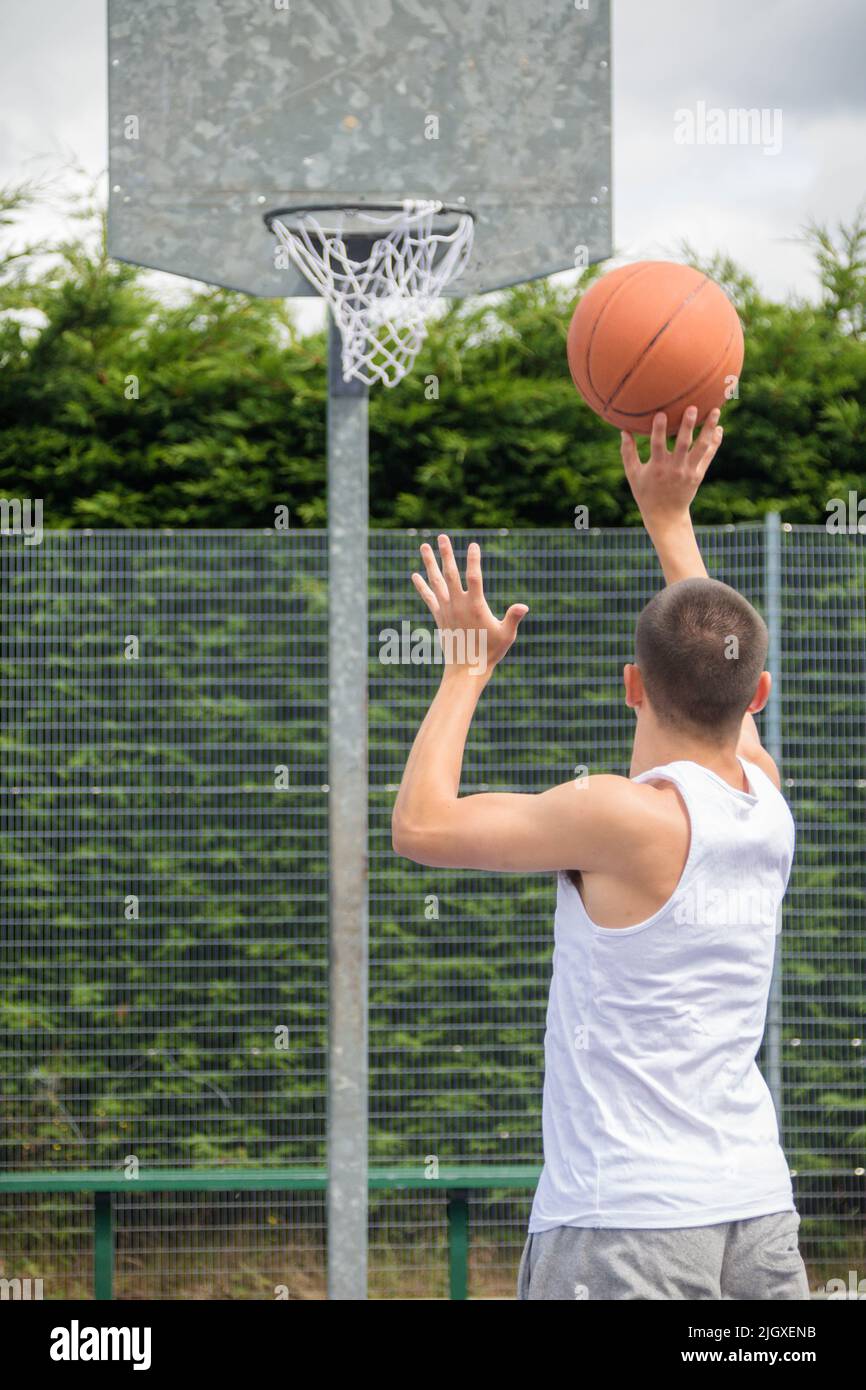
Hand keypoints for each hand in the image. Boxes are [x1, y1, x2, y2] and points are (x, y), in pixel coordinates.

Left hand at [412, 535, 527, 676]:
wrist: (466, 670)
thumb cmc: (489, 652)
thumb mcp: (506, 635)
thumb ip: (513, 618)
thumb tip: (524, 606)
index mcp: (475, 606)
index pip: (474, 577)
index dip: (473, 560)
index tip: (473, 545)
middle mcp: (457, 605)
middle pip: (450, 574)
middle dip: (445, 554)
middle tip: (441, 536)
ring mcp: (446, 610)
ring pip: (436, 582)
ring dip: (430, 563)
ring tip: (423, 547)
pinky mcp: (439, 617)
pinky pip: (428, 598)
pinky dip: (422, 586)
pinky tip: (415, 575)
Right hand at [621, 406, 723, 528]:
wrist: (666, 515)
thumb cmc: (646, 493)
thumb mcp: (633, 475)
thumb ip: (628, 453)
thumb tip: (623, 431)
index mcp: (657, 468)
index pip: (657, 445)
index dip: (659, 430)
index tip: (661, 414)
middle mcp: (675, 469)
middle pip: (683, 444)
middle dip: (688, 425)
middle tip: (693, 408)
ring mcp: (689, 472)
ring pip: (701, 447)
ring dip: (708, 429)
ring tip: (716, 411)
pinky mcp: (698, 475)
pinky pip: (708, 456)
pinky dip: (715, 442)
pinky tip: (719, 428)